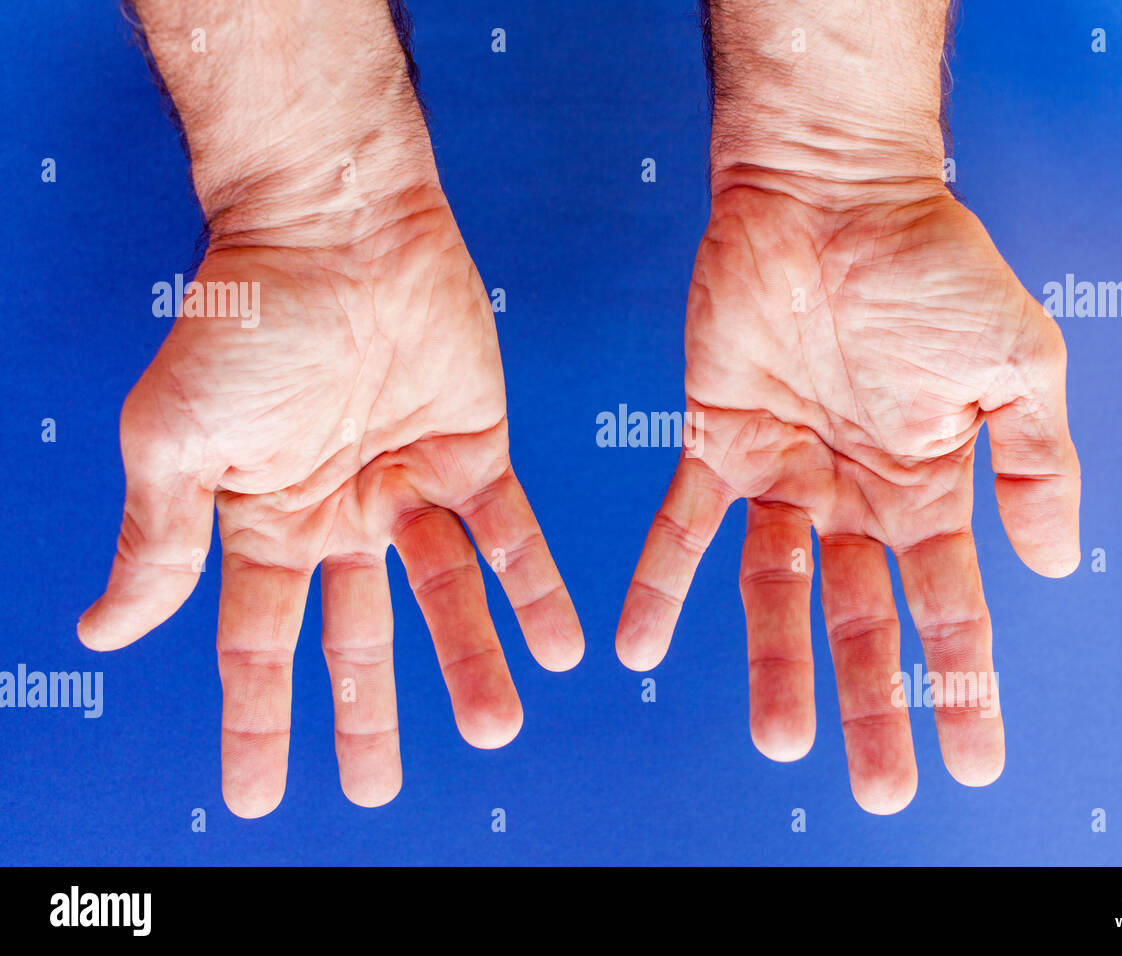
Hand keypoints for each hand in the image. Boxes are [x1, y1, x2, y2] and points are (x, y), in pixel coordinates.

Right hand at [78, 184, 582, 817]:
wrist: (333, 228)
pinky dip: (534, 588)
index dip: (258, 723)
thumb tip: (105, 633)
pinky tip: (560, 644)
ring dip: (470, 662)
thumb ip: (160, 540)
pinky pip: (510, 534)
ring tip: (496, 727)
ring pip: (445, 597)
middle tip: (376, 790)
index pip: (256, 645)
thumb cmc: (245, 322)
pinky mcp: (476, 452)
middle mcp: (339, 516)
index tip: (258, 798)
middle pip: (355, 637)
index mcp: (263, 522)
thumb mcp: (175, 441)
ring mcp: (410, 487)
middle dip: (366, 714)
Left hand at [616, 178, 1079, 812]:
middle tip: (878, 790)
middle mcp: (855, 495)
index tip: (974, 764)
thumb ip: (1040, 465)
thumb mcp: (1019, 366)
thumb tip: (1056, 565)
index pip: (952, 608)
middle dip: (875, 704)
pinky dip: (661, 585)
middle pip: (865, 621)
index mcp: (929, 485)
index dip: (965, 689)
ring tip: (782, 741)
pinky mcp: (716, 442)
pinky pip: (682, 528)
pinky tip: (638, 647)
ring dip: (777, 666)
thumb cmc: (930, 266)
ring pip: (776, 592)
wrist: (832, 193)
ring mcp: (784, 474)